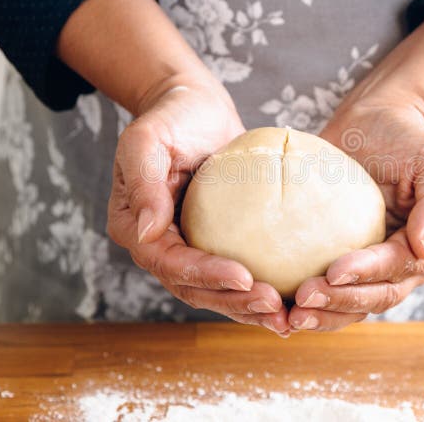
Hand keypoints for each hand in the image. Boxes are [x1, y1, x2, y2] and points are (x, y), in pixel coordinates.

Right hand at [106, 76, 290, 335]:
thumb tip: (149, 231)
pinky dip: (256, 290)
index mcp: (134, 226)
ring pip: (215, 290)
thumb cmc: (169, 116)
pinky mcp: (213, 242)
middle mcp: (158, 244)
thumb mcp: (147, 140)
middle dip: (233, 302)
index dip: (205, 275)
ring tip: (285, 317)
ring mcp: (186, 246)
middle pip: (193, 287)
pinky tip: (288, 301)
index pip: (169, 262)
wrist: (193, 106)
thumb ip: (144, 182)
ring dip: (248, 307)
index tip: (245, 278)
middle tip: (274, 307)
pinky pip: (233, 272)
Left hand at [289, 15, 423, 331]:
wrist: (374, 124)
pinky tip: (281, 307)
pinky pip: (331, 290)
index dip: (368, 273)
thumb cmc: (407, 137)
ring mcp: (376, 267)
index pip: (401, 267)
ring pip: (353, 305)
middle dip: (340, 301)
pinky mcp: (345, 261)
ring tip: (289, 317)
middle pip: (376, 296)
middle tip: (303, 298)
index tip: (334, 272)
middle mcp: (408, 264)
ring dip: (324, 314)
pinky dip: (310, 303)